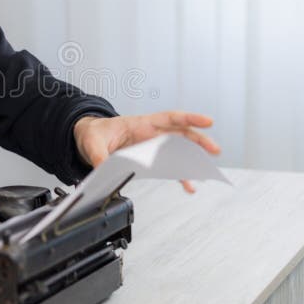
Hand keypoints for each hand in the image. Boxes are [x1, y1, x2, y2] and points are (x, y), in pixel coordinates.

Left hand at [73, 111, 220, 192]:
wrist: (89, 138)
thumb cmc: (93, 133)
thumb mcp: (93, 143)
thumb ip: (100, 156)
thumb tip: (104, 169)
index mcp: (140, 124)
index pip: (169, 118)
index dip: (189, 118)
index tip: (207, 121)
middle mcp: (150, 134)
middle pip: (180, 134)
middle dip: (199, 141)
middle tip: (214, 150)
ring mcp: (151, 146)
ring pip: (178, 150)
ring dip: (193, 160)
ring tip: (206, 172)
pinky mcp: (149, 159)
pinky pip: (168, 166)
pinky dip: (179, 175)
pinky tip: (188, 185)